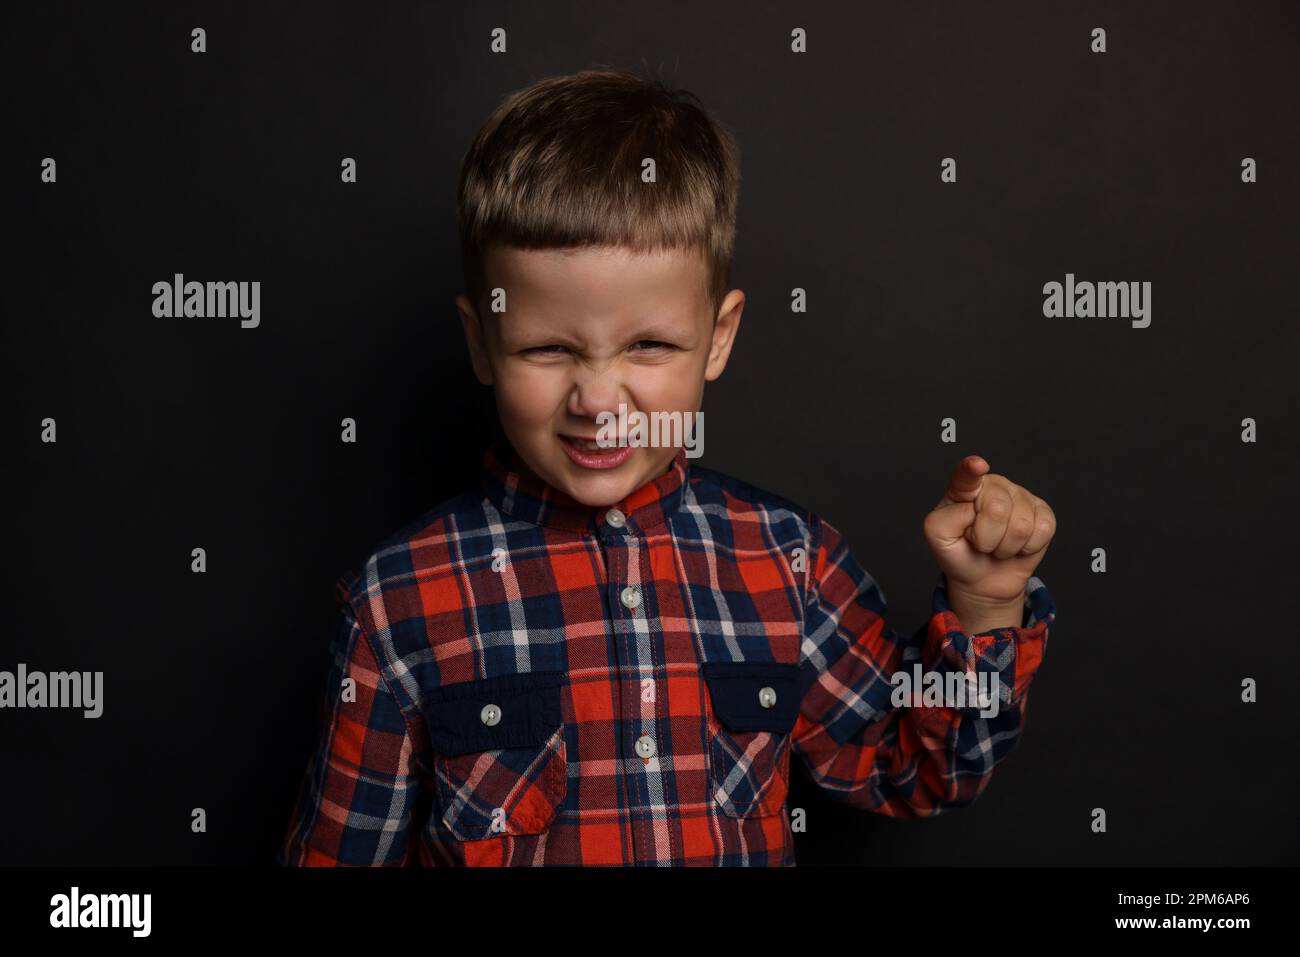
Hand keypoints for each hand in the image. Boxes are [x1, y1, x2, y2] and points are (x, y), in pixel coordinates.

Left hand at [923, 455, 1056, 607]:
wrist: (983, 577)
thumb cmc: (959, 552)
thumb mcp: (938, 538)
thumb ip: (947, 519)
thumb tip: (972, 508)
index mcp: (963, 488)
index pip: (966, 474)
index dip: (972, 469)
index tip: (977, 466)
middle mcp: (993, 485)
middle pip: (997, 509)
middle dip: (987, 538)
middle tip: (980, 542)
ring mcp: (1020, 495)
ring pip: (1021, 525)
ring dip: (1006, 547)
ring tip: (996, 545)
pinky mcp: (1042, 511)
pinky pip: (1043, 530)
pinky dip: (1028, 548)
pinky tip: (1017, 544)